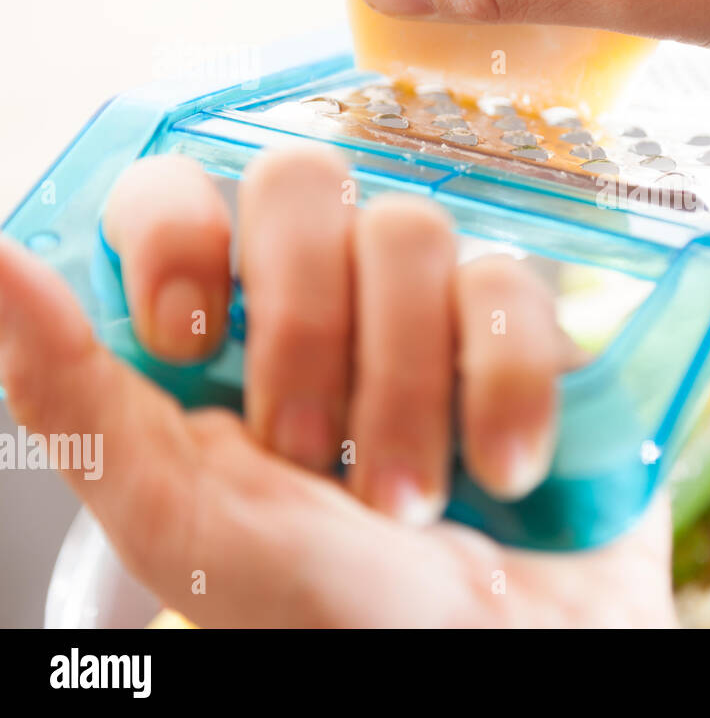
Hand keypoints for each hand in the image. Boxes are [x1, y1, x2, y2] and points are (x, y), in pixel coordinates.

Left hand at [0, 147, 674, 626]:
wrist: (504, 660)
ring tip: (410, 498)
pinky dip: (506, 387)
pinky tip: (500, 469)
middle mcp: (326, 301)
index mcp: (222, 338)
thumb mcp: (182, 524)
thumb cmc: (337, 620)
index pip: (175, 188)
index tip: (188, 335)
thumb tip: (1, 265)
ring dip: (405, 386)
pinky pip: (514, 285)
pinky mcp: (525, 323)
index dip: (177, 233)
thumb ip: (77, 399)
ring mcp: (431, 304)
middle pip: (302, 183)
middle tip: (308, 450)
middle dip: (306, 329)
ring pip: (411, 231)